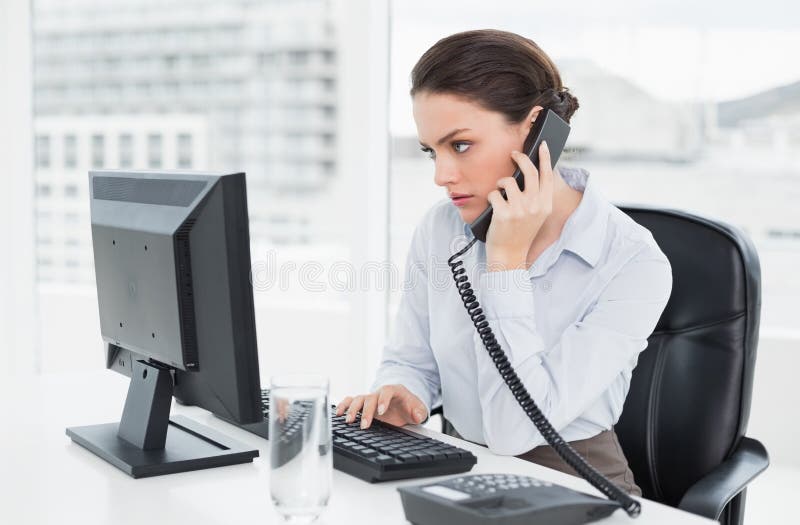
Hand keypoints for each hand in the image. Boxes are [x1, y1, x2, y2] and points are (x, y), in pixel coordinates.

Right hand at [335, 384, 426, 429]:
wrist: (403, 406)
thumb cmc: (410, 407)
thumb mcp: (418, 409)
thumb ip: (420, 412)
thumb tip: (417, 415)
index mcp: (394, 391)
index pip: (387, 391)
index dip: (383, 400)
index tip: (381, 412)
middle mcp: (379, 393)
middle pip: (370, 397)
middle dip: (366, 411)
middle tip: (364, 425)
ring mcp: (370, 399)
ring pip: (358, 399)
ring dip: (352, 409)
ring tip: (348, 421)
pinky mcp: (363, 405)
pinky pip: (350, 401)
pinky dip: (343, 405)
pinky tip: (338, 414)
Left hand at [486, 141, 553, 269]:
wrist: (509, 256)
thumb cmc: (519, 233)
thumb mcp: (536, 215)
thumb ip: (537, 197)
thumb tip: (531, 172)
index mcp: (545, 205)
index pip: (547, 176)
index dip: (544, 158)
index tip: (542, 145)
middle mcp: (535, 205)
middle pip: (529, 171)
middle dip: (520, 158)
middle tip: (513, 154)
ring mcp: (520, 209)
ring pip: (508, 182)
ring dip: (500, 183)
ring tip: (500, 192)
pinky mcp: (504, 213)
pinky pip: (494, 194)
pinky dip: (491, 197)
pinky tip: (493, 206)